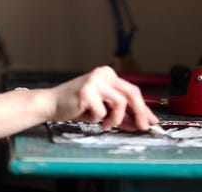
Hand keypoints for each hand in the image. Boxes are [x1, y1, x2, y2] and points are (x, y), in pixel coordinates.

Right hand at [43, 66, 158, 131]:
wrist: (50, 104)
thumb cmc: (75, 106)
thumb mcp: (102, 107)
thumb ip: (120, 113)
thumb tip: (140, 122)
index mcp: (107, 74)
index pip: (132, 90)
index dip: (144, 107)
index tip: (151, 120)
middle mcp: (103, 74)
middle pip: (131, 93)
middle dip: (140, 112)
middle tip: (143, 127)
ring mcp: (95, 81)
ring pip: (120, 104)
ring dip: (114, 119)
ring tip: (103, 123)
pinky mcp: (86, 91)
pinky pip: (102, 112)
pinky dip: (96, 119)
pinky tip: (85, 115)